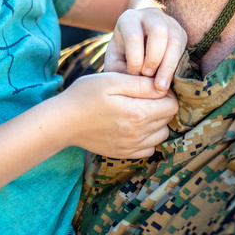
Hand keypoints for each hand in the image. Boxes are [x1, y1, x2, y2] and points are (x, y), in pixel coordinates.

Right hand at [59, 73, 177, 158]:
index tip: (151, 87)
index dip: (166, 93)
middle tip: (144, 97)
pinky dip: (147, 139)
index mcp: (138, 114)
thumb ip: (141, 84)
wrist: (62, 122)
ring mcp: (131, 146)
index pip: (172, 105)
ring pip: (161, 135)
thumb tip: (164, 87)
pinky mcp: (124, 154)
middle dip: (162, 106)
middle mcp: (138, 134)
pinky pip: (149, 149)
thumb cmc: (85, 95)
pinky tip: (134, 126)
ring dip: (156, 123)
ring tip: (139, 111)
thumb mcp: (112, 80)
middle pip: (168, 119)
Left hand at [105, 7, 186, 94]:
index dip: (134, 59)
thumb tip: (132, 84)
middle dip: (154, 58)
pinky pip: (183, 49)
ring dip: (168, 65)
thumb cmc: (123, 52)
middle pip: (158, 31)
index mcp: (129, 18)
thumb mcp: (114, 58)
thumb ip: (118, 70)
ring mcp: (169, 22)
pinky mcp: (181, 33)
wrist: (138, 41)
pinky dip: (176, 66)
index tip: (133, 74)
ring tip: (160, 85)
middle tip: (147, 76)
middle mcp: (151, 15)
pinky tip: (168, 79)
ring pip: (174, 40)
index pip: (134, 36)